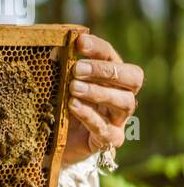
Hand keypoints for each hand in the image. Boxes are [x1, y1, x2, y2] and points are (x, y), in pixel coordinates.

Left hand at [63, 33, 142, 166]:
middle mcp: (122, 96)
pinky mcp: (109, 139)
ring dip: (98, 92)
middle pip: (132, 78)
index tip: (79, 42)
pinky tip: (73, 106)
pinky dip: (89, 115)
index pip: (112, 57)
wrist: (54, 144)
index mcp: (111, 78)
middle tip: (77, 70)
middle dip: (105, 71)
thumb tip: (53, 48)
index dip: (98, 48)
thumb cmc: (58, 108)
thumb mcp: (57, 86)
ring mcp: (118, 119)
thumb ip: (60, 69)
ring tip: (73, 88)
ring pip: (124, 102)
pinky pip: (106, 128)